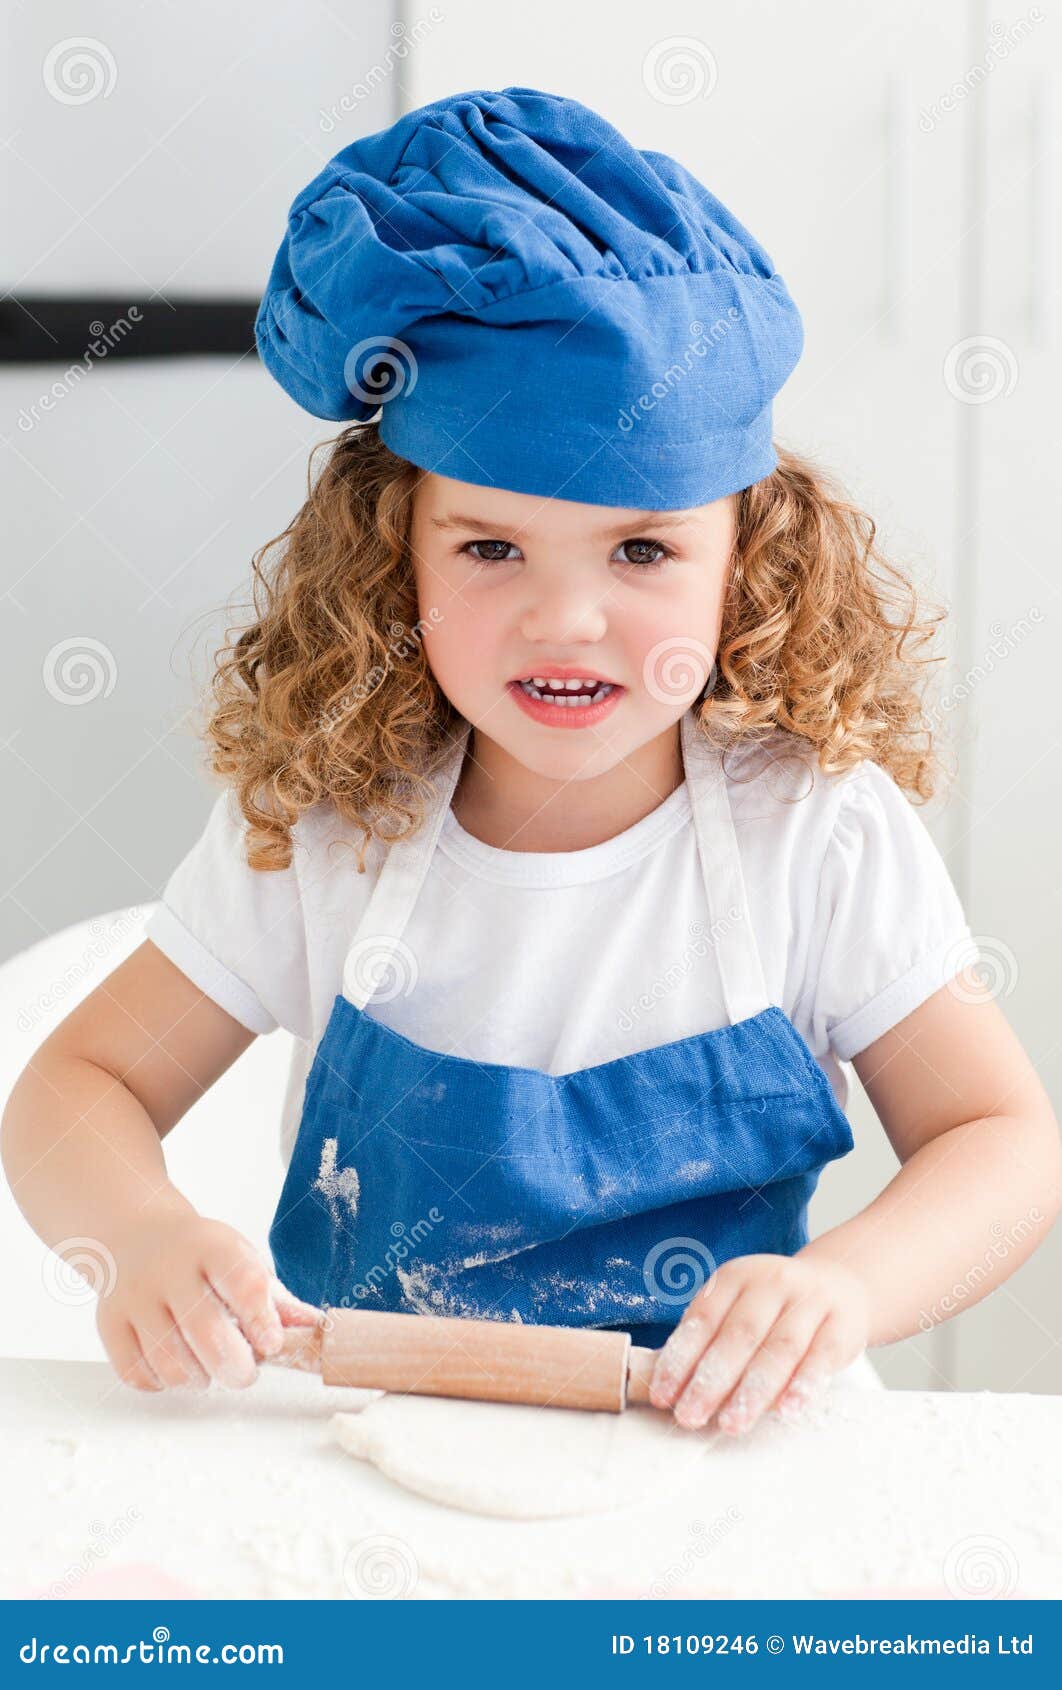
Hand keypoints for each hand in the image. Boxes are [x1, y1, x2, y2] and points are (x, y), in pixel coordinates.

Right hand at [94, 1206, 321, 1392]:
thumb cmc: (201, 1256)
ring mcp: (134, 1296)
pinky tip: (177, 1366)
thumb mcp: (242, 1260)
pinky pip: (137, 1373)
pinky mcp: (109, 1322)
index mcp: (211, 1245)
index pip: (242, 1281)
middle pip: (204, 1331)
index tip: (272, 1344)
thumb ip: (276, 1299)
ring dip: (199, 1379)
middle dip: (235, 1366)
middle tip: (244, 1372)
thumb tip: (313, 1328)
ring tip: (209, 1368)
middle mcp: (168, 1267)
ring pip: (170, 1362)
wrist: (136, 1234)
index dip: (261, 1318)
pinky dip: (163, 1384)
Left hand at [648, 1251, 869, 1434]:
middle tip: (690, 1416)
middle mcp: (770, 1283)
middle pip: (738, 1336)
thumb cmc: (775, 1308)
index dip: (680, 1360)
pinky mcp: (840, 1325)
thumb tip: (675, 1389)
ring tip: (731, 1424)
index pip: (702, 1320)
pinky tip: (787, 1410)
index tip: (663, 1396)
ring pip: (778, 1349)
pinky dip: (803, 1386)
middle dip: (710, 1381)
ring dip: (752, 1391)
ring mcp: (808, 1302)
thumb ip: (710, 1341)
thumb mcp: (738, 1308)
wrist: (838, 1285)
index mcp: (735, 1277)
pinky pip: (820, 1357)